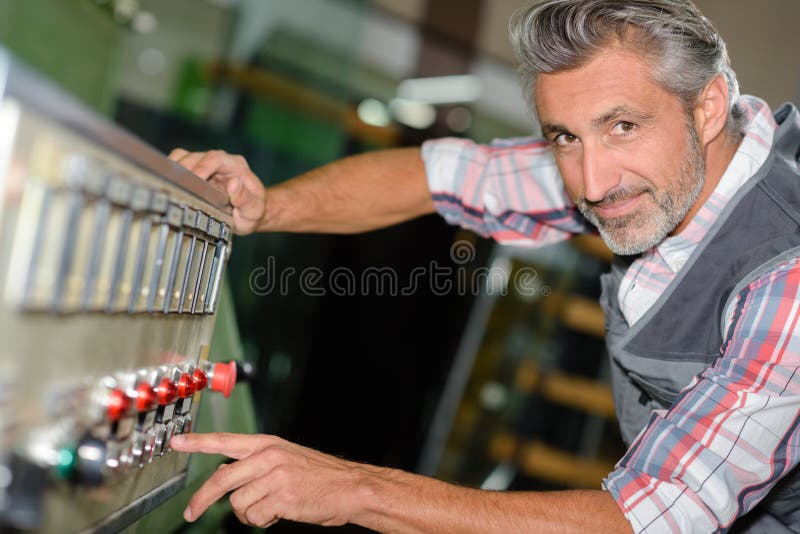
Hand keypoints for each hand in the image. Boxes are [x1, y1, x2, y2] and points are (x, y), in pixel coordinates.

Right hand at [168, 149, 265, 234]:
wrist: (251, 213)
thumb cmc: (253, 211)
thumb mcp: (254, 210)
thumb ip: (246, 199)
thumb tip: (234, 183)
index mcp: (236, 166)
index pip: (215, 158)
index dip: (201, 167)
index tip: (192, 181)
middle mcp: (221, 161)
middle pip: (195, 156)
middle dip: (184, 170)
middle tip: (177, 189)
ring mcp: (207, 164)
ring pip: (183, 157)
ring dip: (175, 170)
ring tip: (171, 187)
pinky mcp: (196, 170)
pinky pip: (179, 164)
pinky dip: (172, 173)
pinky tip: (170, 185)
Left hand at [169, 432, 376, 527]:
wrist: (350, 487)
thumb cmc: (320, 476)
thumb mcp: (287, 458)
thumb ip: (257, 464)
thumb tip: (227, 480)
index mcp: (268, 444)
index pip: (226, 441)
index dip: (198, 442)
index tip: (176, 442)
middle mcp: (268, 457)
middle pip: (222, 479)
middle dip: (202, 499)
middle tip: (191, 512)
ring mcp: (275, 477)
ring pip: (238, 504)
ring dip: (249, 514)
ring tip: (270, 509)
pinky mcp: (281, 498)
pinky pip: (255, 518)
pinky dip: (263, 521)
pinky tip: (281, 513)